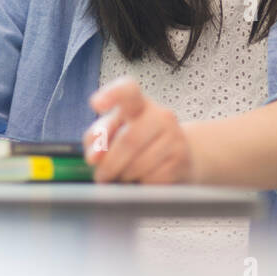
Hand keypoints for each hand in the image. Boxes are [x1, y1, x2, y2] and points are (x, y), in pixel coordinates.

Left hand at [83, 76, 200, 183]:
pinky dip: (141, 184)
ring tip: (123, 176)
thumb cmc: (138, 143)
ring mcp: (175, 137)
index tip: (96, 104)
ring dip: (124, 176)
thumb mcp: (114, 133)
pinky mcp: (182, 161)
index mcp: (139, 104)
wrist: (178, 157)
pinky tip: (143, 179)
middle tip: (102, 176)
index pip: (128, 91)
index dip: (111, 94)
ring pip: (139, 164)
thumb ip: (97, 139)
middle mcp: (161, 116)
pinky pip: (152, 179)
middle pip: (129, 140)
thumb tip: (94, 157)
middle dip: (109, 164)